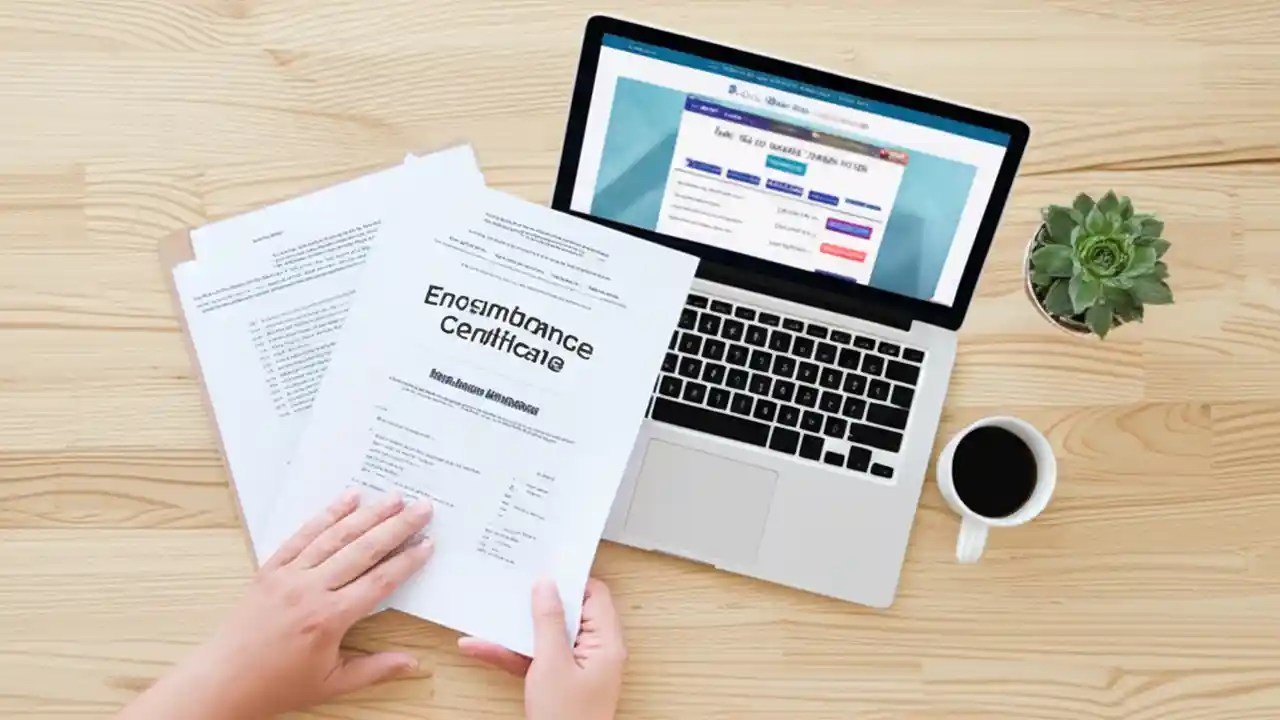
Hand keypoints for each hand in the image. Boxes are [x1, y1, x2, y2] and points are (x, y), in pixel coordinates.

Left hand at [118, 490, 434, 719]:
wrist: (222, 682)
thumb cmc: (276, 686)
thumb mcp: (332, 683)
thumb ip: (375, 669)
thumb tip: (413, 663)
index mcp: (329, 618)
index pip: (379, 581)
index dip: (407, 561)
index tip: (427, 544)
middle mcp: (310, 590)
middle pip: (363, 550)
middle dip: (396, 526)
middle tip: (422, 508)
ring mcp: (288, 576)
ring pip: (335, 536)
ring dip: (367, 514)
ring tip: (392, 497)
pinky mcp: (270, 570)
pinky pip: (302, 536)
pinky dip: (326, 516)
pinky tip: (346, 500)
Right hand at [458, 578, 626, 719]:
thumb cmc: (566, 719)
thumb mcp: (551, 664)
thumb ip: (549, 622)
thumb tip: (547, 585)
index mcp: (606, 642)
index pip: (594, 595)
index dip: (570, 580)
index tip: (543, 568)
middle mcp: (596, 651)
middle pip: (568, 613)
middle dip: (535, 602)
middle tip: (512, 583)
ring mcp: (577, 668)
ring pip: (546, 637)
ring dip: (515, 630)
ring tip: (486, 614)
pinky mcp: (559, 683)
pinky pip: (536, 659)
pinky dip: (511, 654)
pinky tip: (479, 647)